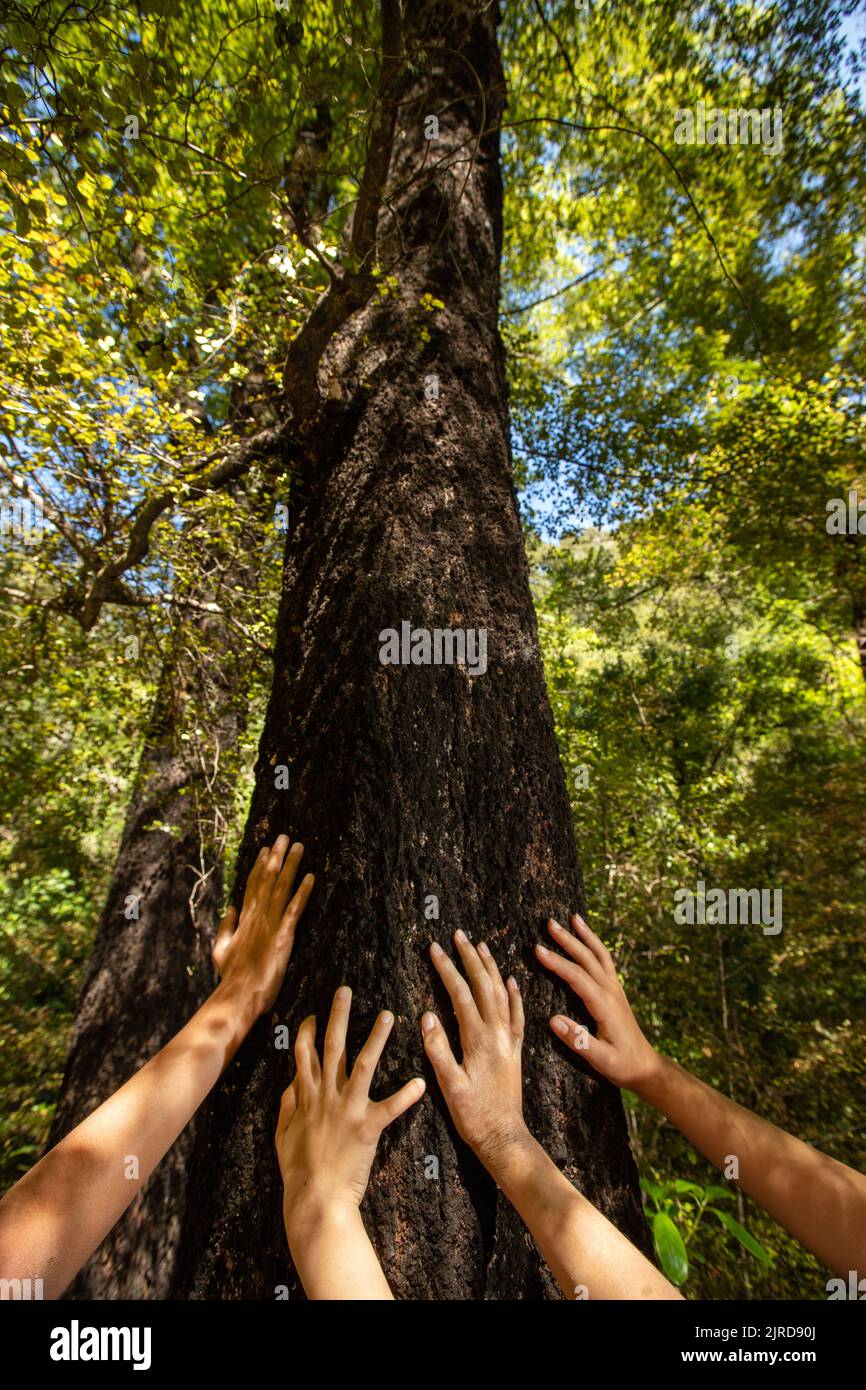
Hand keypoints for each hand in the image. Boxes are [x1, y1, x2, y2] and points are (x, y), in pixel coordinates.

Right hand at [212, 836, 313, 1019]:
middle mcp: (257, 917)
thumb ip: (226, 927)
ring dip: (291, 866)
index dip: (259, 866)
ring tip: (299, 847)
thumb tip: (230, 907)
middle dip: (276, 857)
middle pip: (267, 880)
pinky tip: (310, 877)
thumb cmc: (230, 978)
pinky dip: (303, 893)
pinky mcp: (283, 937)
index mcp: (244, 919)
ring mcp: (270, 925)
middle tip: (284, 836)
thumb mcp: (220, 949)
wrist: (238, 996)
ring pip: (281, 888)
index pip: (252, 886)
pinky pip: (295, 910)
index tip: (266, 849)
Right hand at [276, 987, 424, 1239]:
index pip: (304, 1054)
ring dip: (377, 1038)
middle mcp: (326, 1095)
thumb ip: (288, 1107)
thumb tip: (290, 1085)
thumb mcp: (282, 1135)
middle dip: (338, 1016)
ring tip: (389, 1016)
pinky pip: (391, 1107)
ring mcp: (348, 1109)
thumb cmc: (298, 1171)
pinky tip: (421, 1082)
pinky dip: (407, 1095)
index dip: (308, 1031)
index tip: (312, 1013)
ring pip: (364, 1064)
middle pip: (332, 1047)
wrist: (315, 1198)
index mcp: (306, 1096)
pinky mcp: (368, 1126)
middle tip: (346, 991)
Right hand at [422, 931, 528, 1173]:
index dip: (447, 969)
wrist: (504, 1137)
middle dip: (470, 958)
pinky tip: (511, 980)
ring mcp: (509, 1040)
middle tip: (458, 935)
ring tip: (482, 947)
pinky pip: (518, 1014)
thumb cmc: (473, 1116)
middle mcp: (497, 1034)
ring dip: (491, 968)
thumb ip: (438, 1051)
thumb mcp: (449, 1086)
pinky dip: (515, 994)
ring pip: (502, 993)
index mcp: (478, 1040)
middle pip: (484, 985)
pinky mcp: (515, 1050)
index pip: (460, 994)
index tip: (434, 948)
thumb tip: (427, 1016)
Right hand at [535, 914, 657, 1090]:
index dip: (557, 963)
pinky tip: (588, 940)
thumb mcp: (601, 1059)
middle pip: (587, 958)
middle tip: (549, 923)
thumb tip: (553, 1020)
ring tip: (574, 917)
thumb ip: (578, 1041)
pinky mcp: (616, 992)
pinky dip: (595, 946)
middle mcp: (611, 991)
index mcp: (604, 1004)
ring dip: (585, 936)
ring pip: (599, 955)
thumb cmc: (622, 1065)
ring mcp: (615, 990)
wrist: (645, 1067)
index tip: (537, 950)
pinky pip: (605, 962)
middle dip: (568, 940)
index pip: (577, 977)